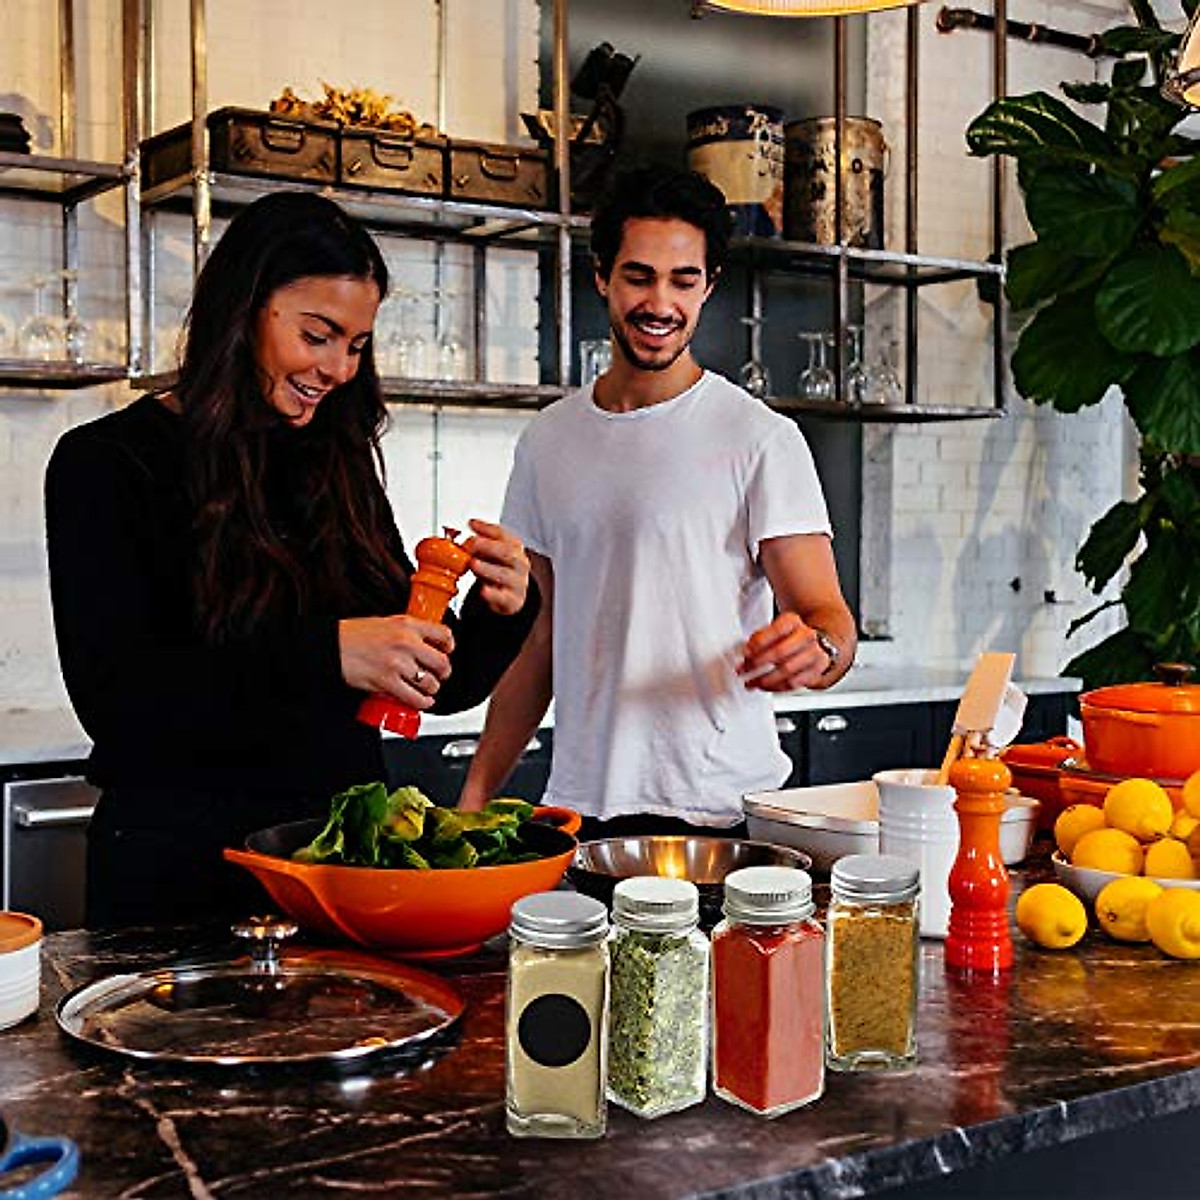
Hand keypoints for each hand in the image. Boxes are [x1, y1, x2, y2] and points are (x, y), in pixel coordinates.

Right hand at [338, 615, 453, 707]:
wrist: (331, 646)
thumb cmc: (354, 635)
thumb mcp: (386, 622)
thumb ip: (407, 631)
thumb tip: (425, 641)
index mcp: (407, 625)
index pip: (444, 634)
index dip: (449, 646)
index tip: (446, 652)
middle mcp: (406, 643)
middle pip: (442, 663)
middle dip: (444, 673)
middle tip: (439, 675)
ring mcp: (397, 664)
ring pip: (430, 683)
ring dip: (431, 689)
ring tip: (426, 689)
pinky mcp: (387, 682)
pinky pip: (415, 698)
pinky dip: (422, 702)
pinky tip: (421, 701)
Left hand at [462, 518, 529, 615]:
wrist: (513, 596)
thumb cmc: (499, 571)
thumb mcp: (490, 555)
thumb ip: (477, 545)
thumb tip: (456, 533)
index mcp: (513, 547)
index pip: (503, 534)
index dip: (487, 528)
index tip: (472, 523)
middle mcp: (518, 563)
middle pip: (507, 552)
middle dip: (490, 546)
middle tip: (474, 543)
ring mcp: (517, 582)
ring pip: (505, 574)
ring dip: (488, 568)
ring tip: (474, 563)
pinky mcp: (512, 600)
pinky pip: (504, 597)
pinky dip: (493, 594)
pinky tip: (484, 591)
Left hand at [737, 612, 834, 691]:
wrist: (815, 644)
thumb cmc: (789, 637)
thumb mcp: (774, 629)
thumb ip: (759, 638)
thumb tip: (744, 651)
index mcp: (793, 622)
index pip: (776, 630)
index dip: (759, 642)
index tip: (745, 652)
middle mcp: (806, 636)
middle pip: (780, 652)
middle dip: (758, 663)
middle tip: (744, 670)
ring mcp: (814, 654)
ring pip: (787, 670)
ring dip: (765, 679)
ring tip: (751, 682)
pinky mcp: (817, 671)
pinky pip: (794, 683)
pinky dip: (776, 687)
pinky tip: (766, 687)